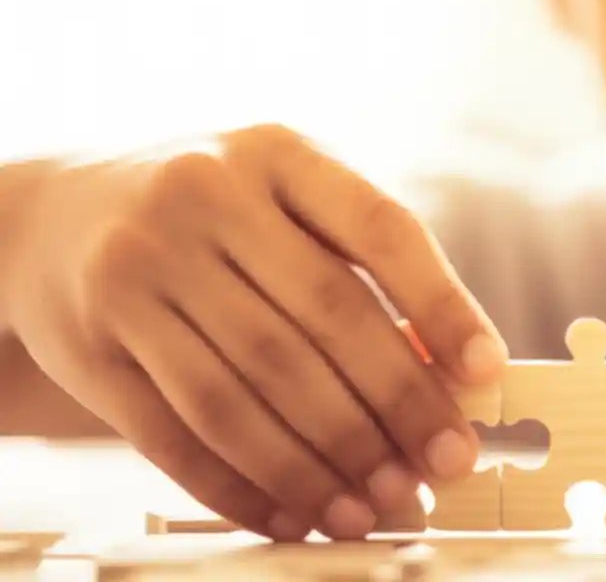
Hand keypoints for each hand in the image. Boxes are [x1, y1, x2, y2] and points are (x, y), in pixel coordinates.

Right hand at [6, 125, 506, 540]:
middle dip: (396, 403)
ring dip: (324, 463)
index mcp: (277, 152)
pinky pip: (178, 435)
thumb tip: (447, 376)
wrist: (57, 216)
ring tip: (377, 506)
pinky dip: (243, 487)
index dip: (443, 304)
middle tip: (446, 462)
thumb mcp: (284, 199)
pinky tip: (295, 514)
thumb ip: (360, 268)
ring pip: (249, 390)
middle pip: (321, 319)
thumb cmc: (216, 215)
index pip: (379, 228)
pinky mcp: (90, 344)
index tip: (486, 373)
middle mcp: (202, 197)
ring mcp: (137, 269)